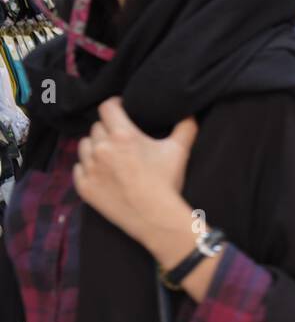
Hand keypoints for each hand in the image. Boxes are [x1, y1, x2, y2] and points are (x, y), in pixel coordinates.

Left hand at [73, 98, 197, 250]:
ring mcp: (89, 168)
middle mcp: (101, 148)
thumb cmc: (167, 182)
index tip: (121, 108)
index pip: (107, 107)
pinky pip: (78, 168)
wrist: (155, 217)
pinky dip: (88, 167)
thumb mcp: (180, 150)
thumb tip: (189, 111)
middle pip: (97, 127)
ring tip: (109, 155)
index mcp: (122, 135)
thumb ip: (185, 126)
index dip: (115, 104)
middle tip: (122, 138)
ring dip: (95, 146)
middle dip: (108, 129)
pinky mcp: (84, 187)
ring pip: (84, 146)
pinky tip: (102, 172)